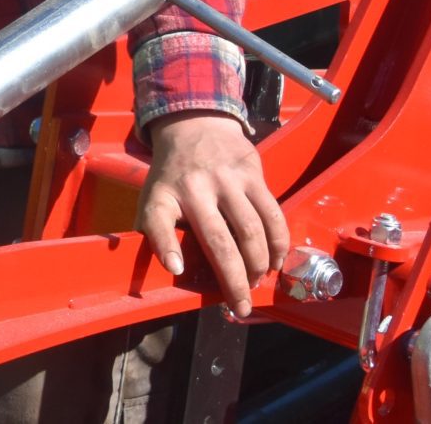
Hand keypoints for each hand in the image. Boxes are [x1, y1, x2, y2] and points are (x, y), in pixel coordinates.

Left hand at [138, 111, 288, 317]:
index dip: (165, 246)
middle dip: (233, 279)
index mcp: (164, 194)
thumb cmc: (172, 173)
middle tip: (240, 306)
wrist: (194, 124)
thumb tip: (171, 268)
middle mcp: (195, 186)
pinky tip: (275, 261)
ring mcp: (227, 179)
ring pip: (252, 231)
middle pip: (219, 241)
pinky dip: (278, 243)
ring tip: (257, 282)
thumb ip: (156, 229)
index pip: (158, 220)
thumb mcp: (153, 195)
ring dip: (258, 264)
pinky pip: (272, 214)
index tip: (176, 269)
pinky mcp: (252, 174)